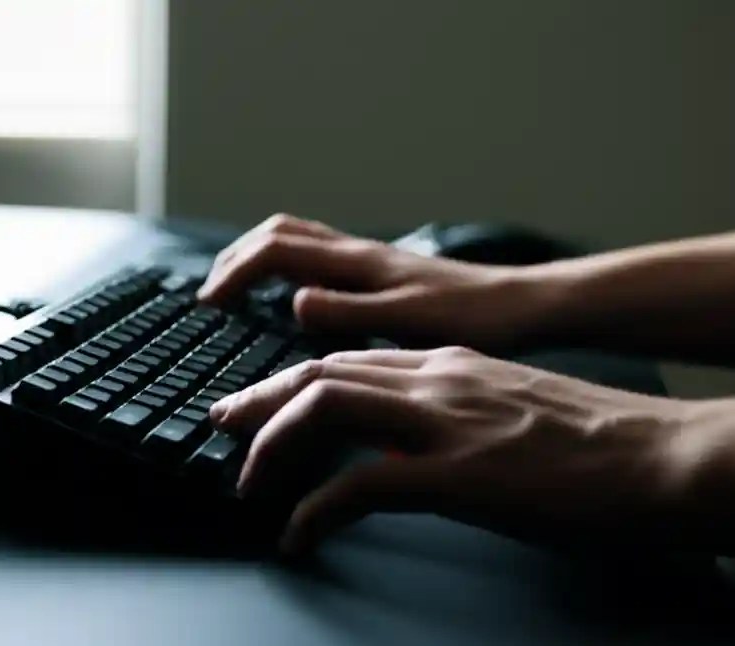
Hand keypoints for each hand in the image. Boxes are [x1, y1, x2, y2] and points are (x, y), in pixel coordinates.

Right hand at [197, 213, 549, 350]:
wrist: (525, 307)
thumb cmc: (473, 320)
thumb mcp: (406, 323)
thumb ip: (348, 313)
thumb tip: (291, 302)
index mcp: (358, 264)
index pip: (275, 251)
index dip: (234, 274)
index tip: (209, 306)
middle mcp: (359, 254)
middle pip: (279, 233)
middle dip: (236, 258)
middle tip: (210, 294)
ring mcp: (371, 260)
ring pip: (298, 239)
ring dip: (258, 257)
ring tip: (236, 289)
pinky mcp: (383, 273)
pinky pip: (319, 255)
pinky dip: (286, 266)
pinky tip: (292, 297)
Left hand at [208, 346, 693, 554]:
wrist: (669, 456)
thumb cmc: (610, 442)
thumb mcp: (521, 408)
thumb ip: (469, 412)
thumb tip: (435, 444)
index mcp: (455, 363)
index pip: (352, 361)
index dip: (295, 382)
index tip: (262, 403)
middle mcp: (440, 378)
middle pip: (321, 373)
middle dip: (260, 399)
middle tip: (224, 426)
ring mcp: (446, 422)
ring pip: (323, 409)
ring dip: (272, 445)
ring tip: (248, 483)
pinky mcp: (457, 472)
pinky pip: (357, 486)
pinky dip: (314, 510)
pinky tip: (300, 534)